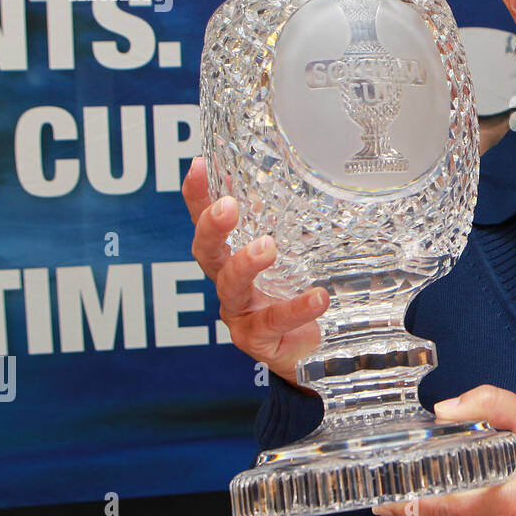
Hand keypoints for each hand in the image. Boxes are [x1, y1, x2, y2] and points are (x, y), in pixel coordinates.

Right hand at [181, 157, 325, 384]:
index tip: (198, 165)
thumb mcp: (291, 256)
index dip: (197, 196)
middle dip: (212, 227)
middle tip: (227, 206)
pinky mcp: (258, 340)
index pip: (205, 222)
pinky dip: (296, 308)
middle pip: (206, 253)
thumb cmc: (293, 294)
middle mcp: (227, 283)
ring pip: (230, 287)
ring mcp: (239, 313)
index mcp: (230, 258)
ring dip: (245, 263)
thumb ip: (290, 226)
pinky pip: (273, 322)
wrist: (307, 350)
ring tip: (267, 247)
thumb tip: (306, 183)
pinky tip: (317, 297)